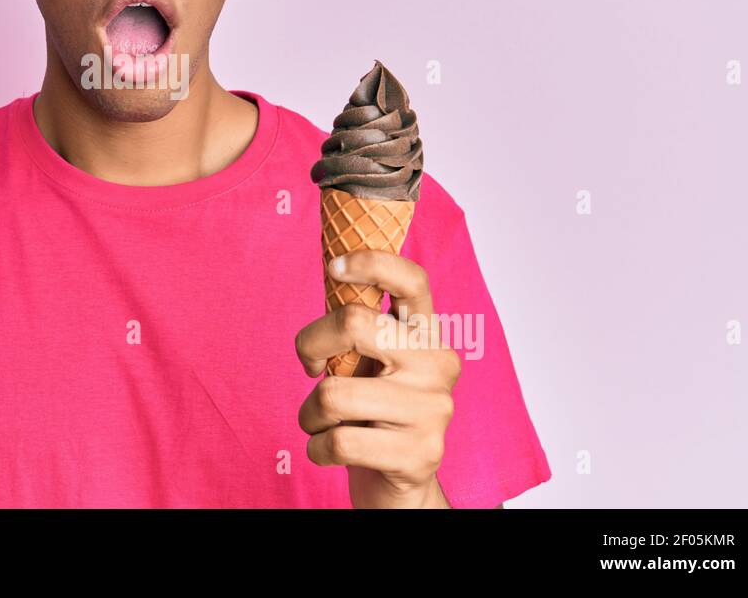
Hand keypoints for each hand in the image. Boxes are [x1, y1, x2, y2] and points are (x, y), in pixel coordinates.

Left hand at [294, 248, 461, 507]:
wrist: (399, 486)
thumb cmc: (372, 415)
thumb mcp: (368, 363)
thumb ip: (358, 327)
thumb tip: (333, 272)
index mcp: (426, 335)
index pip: (413, 280)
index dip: (372, 262)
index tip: (334, 268)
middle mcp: (438, 364)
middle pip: (354, 323)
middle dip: (309, 344)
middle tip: (309, 367)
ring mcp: (434, 409)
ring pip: (333, 393)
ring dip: (309, 414)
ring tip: (321, 424)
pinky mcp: (420, 453)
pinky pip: (338, 441)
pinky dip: (317, 449)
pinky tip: (328, 451)